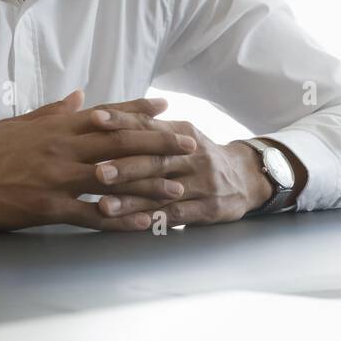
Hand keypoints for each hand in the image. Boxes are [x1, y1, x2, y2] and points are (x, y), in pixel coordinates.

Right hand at [0, 90, 197, 231]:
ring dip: (150, 184)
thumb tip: (80, 96)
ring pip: (114, 178)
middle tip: (189, 144)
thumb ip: (53, 112)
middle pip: (122, 143)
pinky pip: (92, 213)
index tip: (166, 104)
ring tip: (180, 188)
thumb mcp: (19, 123)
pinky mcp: (48, 207)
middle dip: (159, 143)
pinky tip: (142, 224)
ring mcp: (58, 178)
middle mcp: (64, 147)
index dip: (139, 109)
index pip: (107, 114)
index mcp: (57, 127)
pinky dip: (120, 219)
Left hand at [87, 112, 273, 225]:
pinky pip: (177, 215)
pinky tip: (133, 226)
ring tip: (103, 206)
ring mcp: (201, 183)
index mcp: (181, 132)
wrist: (245, 177)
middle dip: (124, 167)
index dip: (122, 121)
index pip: (148, 124)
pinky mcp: (207, 208)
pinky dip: (154, 220)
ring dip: (132, 201)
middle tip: (96, 171)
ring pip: (162, 192)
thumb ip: (148, 126)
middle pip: (155, 160)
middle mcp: (192, 155)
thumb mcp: (181, 134)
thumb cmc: (199, 155)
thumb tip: (104, 114)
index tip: (95, 119)